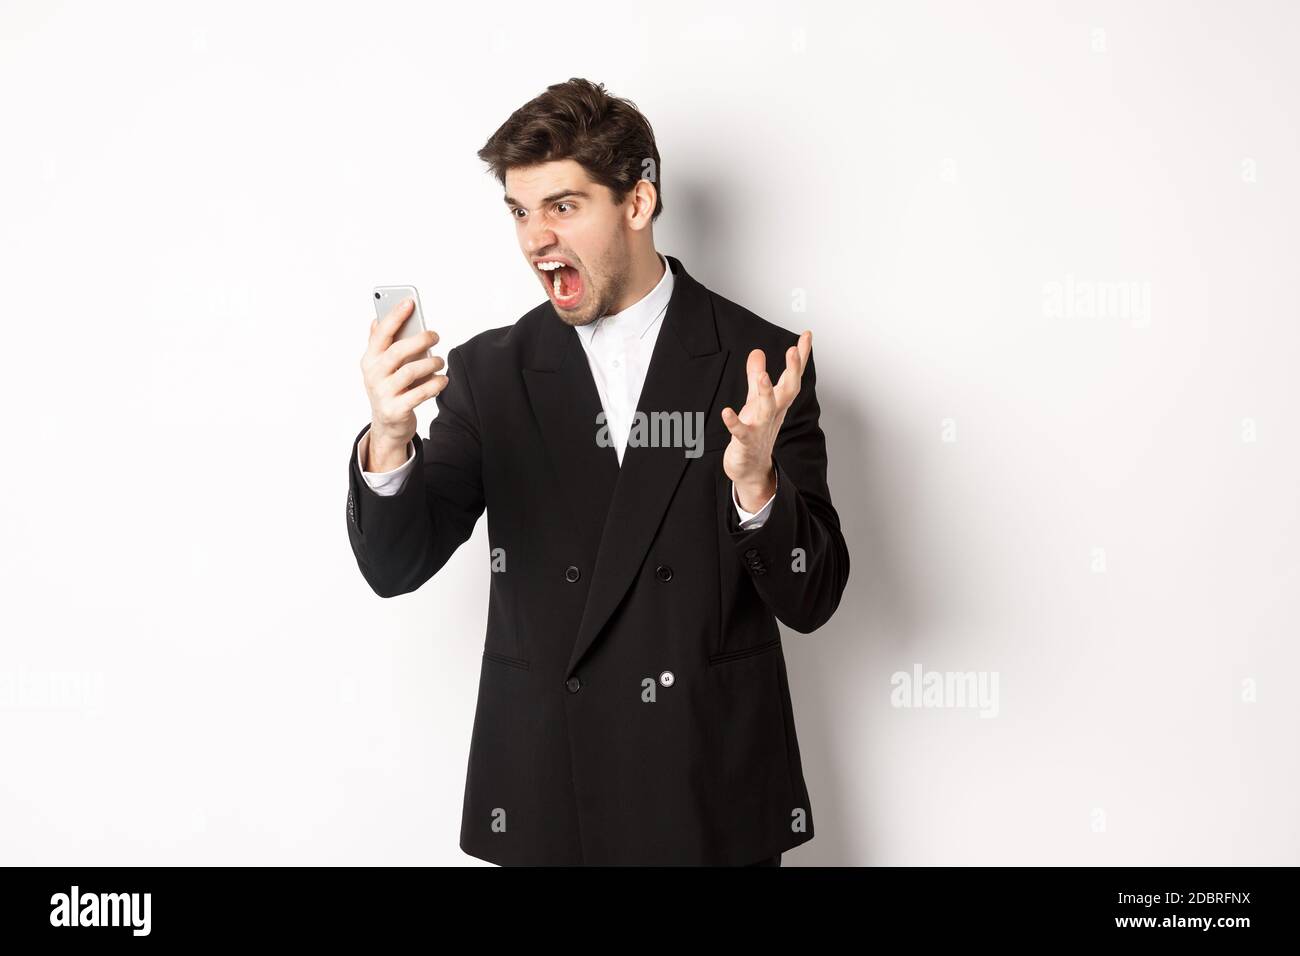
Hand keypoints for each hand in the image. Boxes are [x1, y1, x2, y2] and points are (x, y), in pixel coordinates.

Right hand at [360, 297, 446, 468]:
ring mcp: (383, 394)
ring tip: (439, 361)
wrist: (388, 426)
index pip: (381, 334)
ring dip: (430, 363)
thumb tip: (376, 320)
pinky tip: (443, 380)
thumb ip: (381, 344)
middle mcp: (373, 376)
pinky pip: (420, 394)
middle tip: (435, 336)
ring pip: (410, 372)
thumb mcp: (381, 367)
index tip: (410, 302)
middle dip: (419, 340)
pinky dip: (434, 385)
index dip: (395, 316)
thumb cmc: (389, 389)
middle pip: (397, 352)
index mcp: (369, 360)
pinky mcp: (395, 410)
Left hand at [721, 330, 811, 510]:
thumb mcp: (755, 401)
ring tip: (761, 375)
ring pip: (767, 409)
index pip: (792, 376)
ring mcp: (761, 428)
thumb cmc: (755, 433)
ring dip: (765, 393)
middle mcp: (773, 414)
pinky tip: (726, 412)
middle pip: (788, 390)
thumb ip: (755, 377)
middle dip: (792, 371)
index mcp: (777, 402)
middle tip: (794, 350)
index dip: (801, 356)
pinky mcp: (746, 442)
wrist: (751, 468)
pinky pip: (741, 432)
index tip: (807, 335)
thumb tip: (757, 352)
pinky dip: (734, 423)